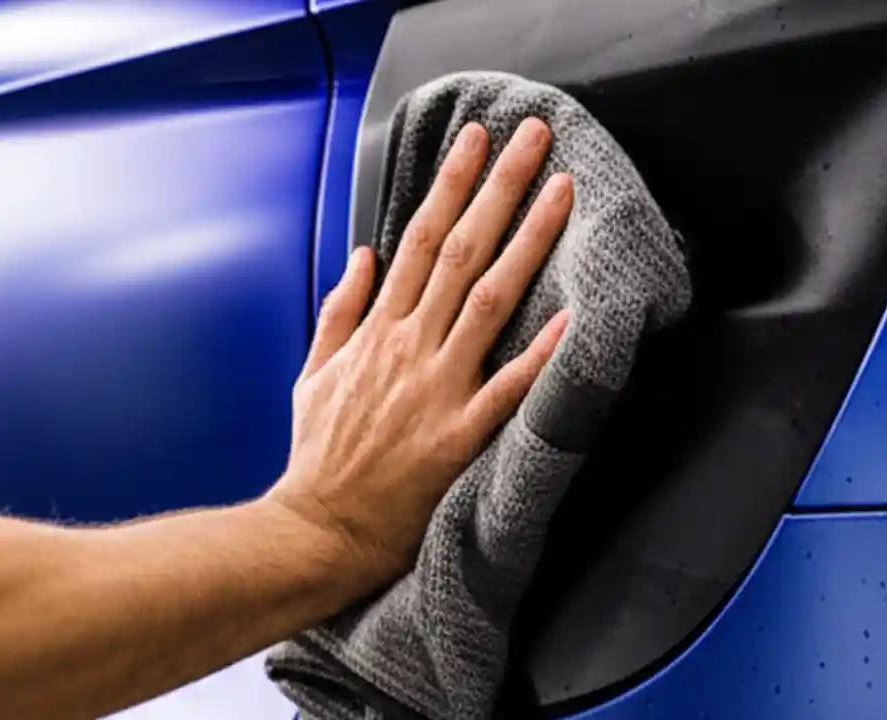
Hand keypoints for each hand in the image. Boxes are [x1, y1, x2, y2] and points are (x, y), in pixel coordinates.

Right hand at [267, 118, 572, 589]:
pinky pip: (507, 389)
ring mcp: (436, 389)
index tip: (475, 141)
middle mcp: (409, 347)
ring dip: (529, 241)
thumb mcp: (312, 371)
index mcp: (378, 330)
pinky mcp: (458, 436)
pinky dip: (540, 353)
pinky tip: (574, 316)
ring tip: (563, 193)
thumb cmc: (319, 454)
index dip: (450, 184)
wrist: (317, 529)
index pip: (420, 238)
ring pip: (490, 300)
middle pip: (462, 250)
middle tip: (534, 137)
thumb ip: (339, 309)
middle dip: (499, 187)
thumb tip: (365, 254)